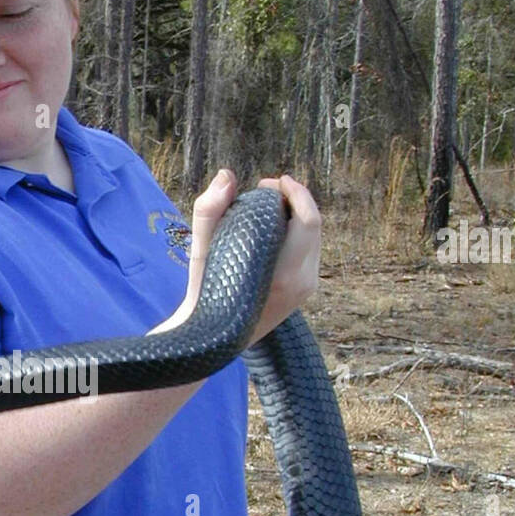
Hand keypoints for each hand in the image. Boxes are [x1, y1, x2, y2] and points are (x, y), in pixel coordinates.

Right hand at [151, 170, 320, 341]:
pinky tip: (273, 225)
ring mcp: (307, 288)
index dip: (296, 192)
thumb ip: (209, 211)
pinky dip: (295, 232)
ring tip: (267, 206)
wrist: (213, 338)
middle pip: (313, 224)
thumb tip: (227, 176)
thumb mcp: (201, 251)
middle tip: (264, 190)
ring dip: (294, 214)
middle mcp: (303, 282)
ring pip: (313, 236)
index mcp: (284, 274)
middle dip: (293, 199)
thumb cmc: (204, 293)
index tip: (273, 181)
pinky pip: (309, 250)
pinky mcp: (306, 290)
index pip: (309, 221)